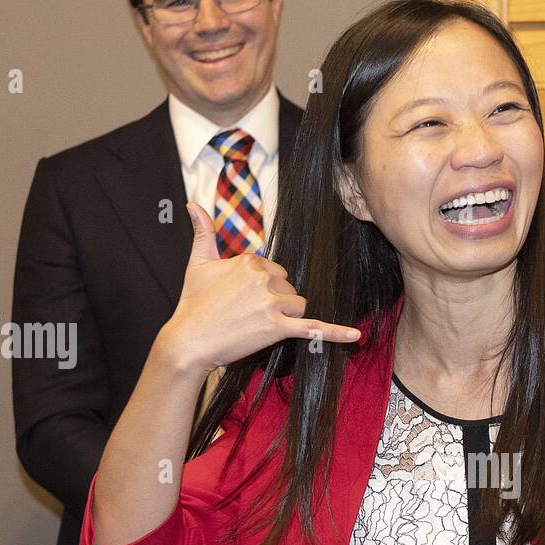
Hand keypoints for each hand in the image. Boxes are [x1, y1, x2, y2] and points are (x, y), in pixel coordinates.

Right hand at [160, 203, 360, 374]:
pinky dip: (335, 333)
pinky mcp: (278, 328)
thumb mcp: (196, 263)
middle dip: (276, 302)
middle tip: (248, 316)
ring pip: (299, 305)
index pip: (276, 270)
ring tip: (258, 326)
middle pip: (289, 288)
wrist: (188, 341)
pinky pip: (313, 328)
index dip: (264, 287)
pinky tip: (355, 336)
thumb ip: (202, 231)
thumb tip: (192, 203)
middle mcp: (264, 278)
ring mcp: (272, 303)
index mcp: (250, 260)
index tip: (243, 299)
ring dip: (286, 316)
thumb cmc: (192, 304)